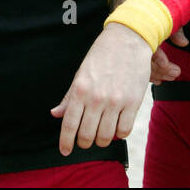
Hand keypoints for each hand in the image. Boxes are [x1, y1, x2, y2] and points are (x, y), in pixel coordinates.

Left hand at [51, 23, 151, 155]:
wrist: (128, 39)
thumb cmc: (102, 55)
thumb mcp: (81, 73)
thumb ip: (69, 97)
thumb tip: (55, 114)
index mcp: (80, 89)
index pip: (69, 124)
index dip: (65, 142)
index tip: (65, 151)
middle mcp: (97, 97)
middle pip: (87, 135)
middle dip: (84, 143)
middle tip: (85, 141)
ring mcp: (116, 101)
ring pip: (106, 136)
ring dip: (102, 140)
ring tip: (101, 135)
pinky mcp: (134, 102)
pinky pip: (124, 130)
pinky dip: (118, 135)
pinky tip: (116, 128)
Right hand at [108, 0, 185, 83]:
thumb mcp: (161, 2)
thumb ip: (173, 24)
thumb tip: (184, 43)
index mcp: (135, 20)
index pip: (144, 43)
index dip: (156, 56)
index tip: (166, 64)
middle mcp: (128, 31)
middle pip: (141, 56)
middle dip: (158, 68)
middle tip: (175, 73)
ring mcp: (125, 37)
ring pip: (137, 60)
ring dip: (154, 71)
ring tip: (169, 77)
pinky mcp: (126, 41)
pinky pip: (134, 59)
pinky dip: (146, 69)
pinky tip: (156, 77)